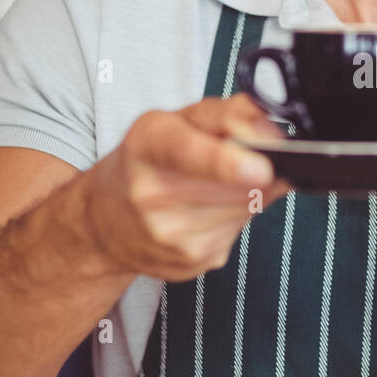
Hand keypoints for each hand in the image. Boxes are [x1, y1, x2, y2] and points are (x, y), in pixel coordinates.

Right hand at [84, 93, 288, 279]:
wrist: (105, 220)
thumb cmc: (148, 161)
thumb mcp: (178, 119)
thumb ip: (228, 113)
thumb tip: (271, 134)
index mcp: (147, 144)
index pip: (187, 153)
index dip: (228, 162)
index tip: (262, 169)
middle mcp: (150, 193)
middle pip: (235, 185)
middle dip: (258, 169)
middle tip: (249, 158)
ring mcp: (170, 236)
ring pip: (247, 208)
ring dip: (250, 192)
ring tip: (220, 184)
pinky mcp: (191, 263)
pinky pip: (241, 230)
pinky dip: (238, 216)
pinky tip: (212, 209)